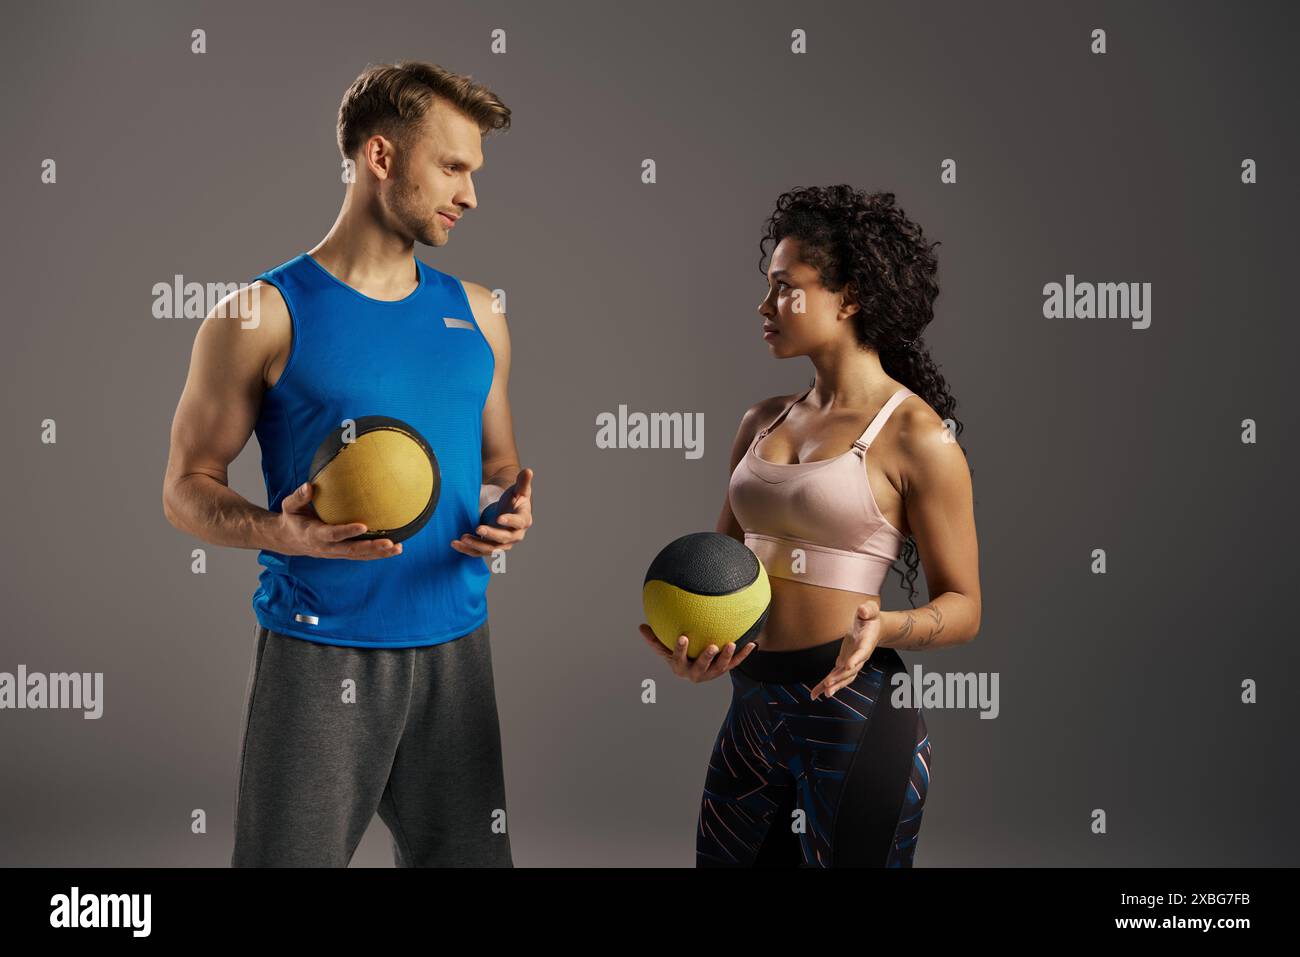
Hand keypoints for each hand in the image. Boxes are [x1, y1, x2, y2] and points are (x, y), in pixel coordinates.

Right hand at [275, 481, 402, 559]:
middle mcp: (326, 547)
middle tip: (389, 542)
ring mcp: (335, 553)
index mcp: (314, 534)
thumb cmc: (293, 518)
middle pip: (351, 550)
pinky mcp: (342, 554)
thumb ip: (299, 497)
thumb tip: (309, 485)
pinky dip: (377, 554)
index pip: (332, 534)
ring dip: (379, 553)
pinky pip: (361, 556)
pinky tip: (394, 548)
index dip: (347, 531)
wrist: (290, 540)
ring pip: (359, 556)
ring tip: (398, 548)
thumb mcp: (289, 506)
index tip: (363, 526)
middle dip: (370, 547)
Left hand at [452, 467, 533, 556]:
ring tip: (463, 538)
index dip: (510, 521)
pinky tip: (456, 544)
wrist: (506, 511)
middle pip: (504, 538)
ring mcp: (502, 544)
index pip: (519, 522)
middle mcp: (515, 535)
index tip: (500, 518)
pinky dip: (467, 550)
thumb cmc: (514, 500)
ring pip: (490, 549)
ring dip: (477, 545)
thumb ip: (523, 481)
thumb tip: (528, 470)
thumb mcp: (519, 490)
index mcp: (524, 520)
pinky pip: (478, 552)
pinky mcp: (490, 547)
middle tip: (478, 528)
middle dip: (491, 534)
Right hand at [638, 624, 756, 682]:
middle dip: (707, 658)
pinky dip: (744, 655)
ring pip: (720, 668)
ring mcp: (711, 673)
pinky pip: (735, 664)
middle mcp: (696, 674)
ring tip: (732, 644)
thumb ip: (655, 639)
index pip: (679, 659)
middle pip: (701, 667)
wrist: (695, 666)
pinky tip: (752, 644)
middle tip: (712, 645)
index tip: (683, 637)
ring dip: (727, 657)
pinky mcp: (724, 670)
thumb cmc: (679, 654)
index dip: (681, 650)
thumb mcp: (665, 648)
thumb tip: (641, 627)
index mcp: (680, 668)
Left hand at [810, 599, 882, 699]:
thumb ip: (868, 609)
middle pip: (851, 670)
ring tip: (822, 694)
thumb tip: (863, 610)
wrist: (874, 629)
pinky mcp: (844, 663)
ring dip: (834, 685)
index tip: (849, 665)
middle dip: (840, 677)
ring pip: (844, 677)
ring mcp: (852, 661)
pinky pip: (835, 676)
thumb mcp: (870, 610)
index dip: (856, 659)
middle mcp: (860, 656)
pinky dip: (826, 685)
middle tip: (829, 684)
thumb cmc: (871, 619)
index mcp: (867, 643)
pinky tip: (816, 693)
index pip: (862, 652)